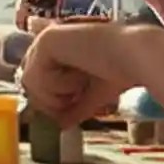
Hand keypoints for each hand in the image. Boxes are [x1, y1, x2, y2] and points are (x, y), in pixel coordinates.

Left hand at [20, 22, 147, 127]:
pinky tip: (80, 73)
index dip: (46, 99)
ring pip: (29, 81)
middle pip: (28, 82)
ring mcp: (44, 38)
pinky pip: (36, 76)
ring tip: (82, 81)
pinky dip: (59, 85)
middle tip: (76, 97)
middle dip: (51, 100)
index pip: (36, 79)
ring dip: (58, 92)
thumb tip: (61, 125)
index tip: (66, 109)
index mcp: (57, 48)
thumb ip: (73, 107)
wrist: (135, 58)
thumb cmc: (120, 72)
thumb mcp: (91, 94)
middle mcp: (47, 40)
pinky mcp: (46, 40)